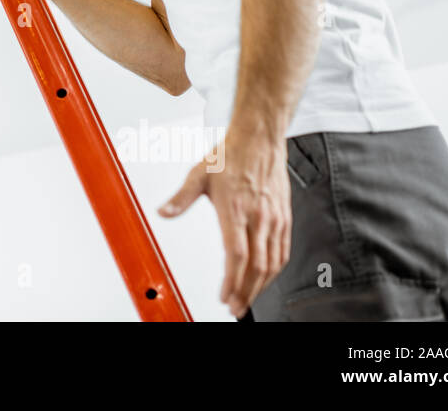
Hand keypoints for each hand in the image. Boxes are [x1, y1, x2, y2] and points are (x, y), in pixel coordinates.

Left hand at [157, 136, 291, 316]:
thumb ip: (181, 198)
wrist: (259, 139)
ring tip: (247, 299)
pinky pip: (283, 251)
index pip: (236, 253)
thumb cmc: (230, 155)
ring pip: (273, 263)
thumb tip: (163, 212)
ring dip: (261, 286)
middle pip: (257, 266)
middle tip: (235, 308)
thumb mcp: (199, 174)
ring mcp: (274, 218)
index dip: (232, 280)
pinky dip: (274, 271)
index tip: (225, 297)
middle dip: (246, 292)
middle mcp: (258, 216)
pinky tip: (264, 278)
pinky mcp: (285, 217)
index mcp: (235, 209)